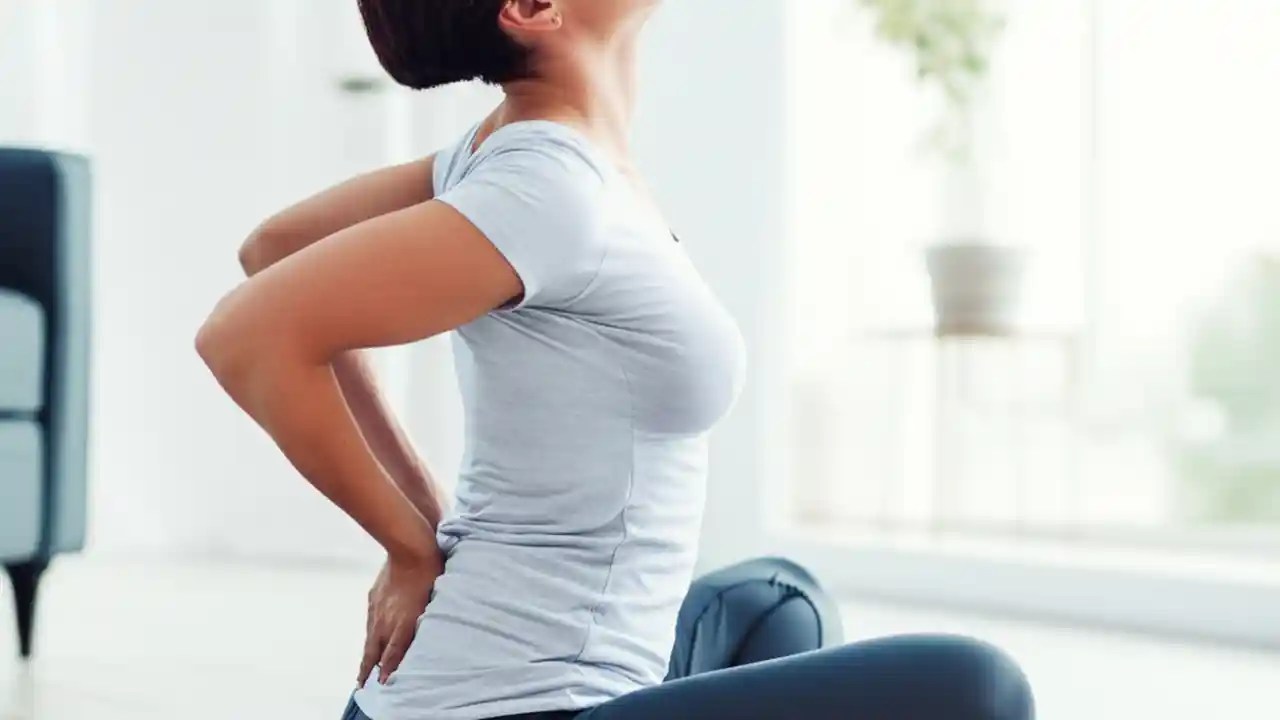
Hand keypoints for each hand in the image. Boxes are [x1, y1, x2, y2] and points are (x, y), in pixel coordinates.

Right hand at [358, 552, 441, 686]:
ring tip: (365, 667)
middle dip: (369, 669)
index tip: (383, 684)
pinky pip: (371, 621)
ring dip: (368, 654)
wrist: (410, 548)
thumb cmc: (430, 573)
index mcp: (402, 624)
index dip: (387, 671)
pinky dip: (371, 633)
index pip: (392, 655)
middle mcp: (386, 621)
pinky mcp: (374, 598)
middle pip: (374, 652)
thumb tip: (421, 637)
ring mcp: (377, 609)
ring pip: (371, 638)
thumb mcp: (432, 602)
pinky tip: (372, 636)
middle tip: (364, 684)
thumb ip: (424, 624)